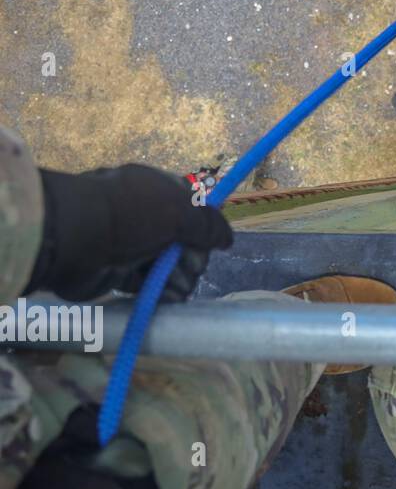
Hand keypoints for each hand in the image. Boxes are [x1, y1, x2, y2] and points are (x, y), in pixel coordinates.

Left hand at [28, 165, 233, 301]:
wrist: (75, 239)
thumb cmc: (132, 215)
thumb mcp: (180, 211)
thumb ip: (209, 225)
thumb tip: (227, 239)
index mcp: (157, 191)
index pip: (191, 208)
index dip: (205, 227)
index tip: (213, 244)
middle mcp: (145, 216)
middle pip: (183, 240)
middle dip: (193, 257)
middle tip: (191, 268)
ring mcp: (131, 244)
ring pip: (168, 264)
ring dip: (179, 277)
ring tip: (177, 286)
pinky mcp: (119, 272)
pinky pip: (149, 283)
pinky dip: (162, 291)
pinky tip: (168, 297)